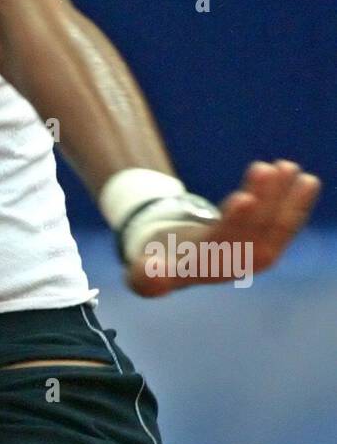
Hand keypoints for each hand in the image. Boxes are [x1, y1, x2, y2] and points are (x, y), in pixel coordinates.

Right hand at [125, 159, 321, 296]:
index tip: (244, 198)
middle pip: (254, 231)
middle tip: (269, 169)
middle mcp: (235, 265)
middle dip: (265, 201)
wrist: (171, 269)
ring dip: (284, 198)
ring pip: (272, 225)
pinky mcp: (260, 242)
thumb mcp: (143, 274)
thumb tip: (152, 270)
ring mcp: (250, 254)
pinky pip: (280, 223)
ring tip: (289, 167)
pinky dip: (292, 202)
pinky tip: (299, 175)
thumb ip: (146, 276)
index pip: (224, 242)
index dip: (235, 221)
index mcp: (206, 268)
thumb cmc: (153, 267)